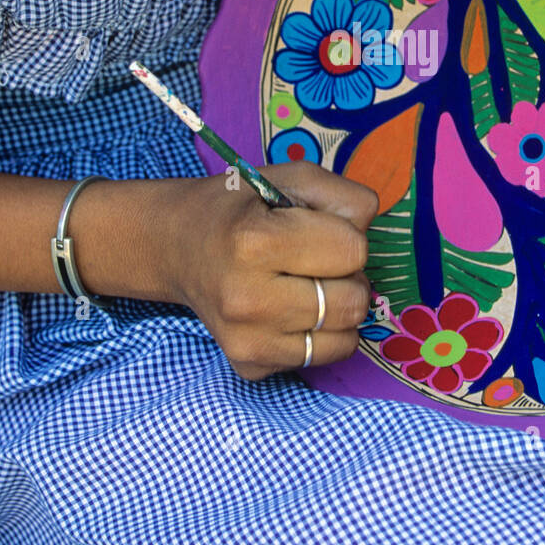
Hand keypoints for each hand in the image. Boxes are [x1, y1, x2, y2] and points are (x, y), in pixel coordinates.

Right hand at [159, 162, 377, 379]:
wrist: (174, 246)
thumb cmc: (237, 207)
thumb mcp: (288, 178)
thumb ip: (342, 195)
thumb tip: (370, 234)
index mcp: (254, 242)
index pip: (353, 250)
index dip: (345, 234)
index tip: (317, 230)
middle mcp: (247, 299)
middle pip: (354, 301)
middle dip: (347, 276)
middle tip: (316, 261)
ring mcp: (246, 340)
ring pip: (346, 338)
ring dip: (338, 309)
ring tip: (305, 285)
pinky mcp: (249, 366)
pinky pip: (320, 358)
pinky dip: (318, 335)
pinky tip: (289, 310)